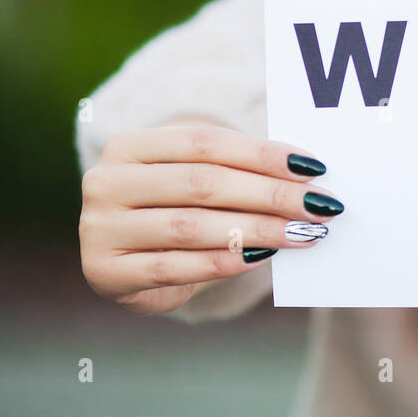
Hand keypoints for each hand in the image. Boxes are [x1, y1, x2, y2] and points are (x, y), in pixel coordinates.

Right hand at [80, 125, 341, 314]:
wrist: (124, 264)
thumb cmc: (173, 210)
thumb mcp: (193, 180)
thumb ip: (236, 172)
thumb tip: (306, 174)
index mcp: (128, 146)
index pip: (205, 143)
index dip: (262, 154)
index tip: (312, 167)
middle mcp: (106, 182)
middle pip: (202, 183)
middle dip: (269, 194)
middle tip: (318, 205)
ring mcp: (99, 229)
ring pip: (191, 226)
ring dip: (256, 230)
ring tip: (302, 233)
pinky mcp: (106, 273)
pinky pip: (175, 267)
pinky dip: (223, 262)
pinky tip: (261, 257)